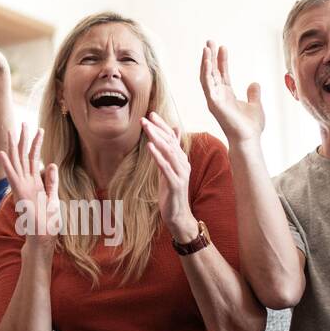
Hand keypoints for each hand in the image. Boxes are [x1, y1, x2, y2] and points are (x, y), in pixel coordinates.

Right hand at [0, 124, 59, 249]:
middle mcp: (26, 183)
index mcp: (34, 183)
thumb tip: (52, 164)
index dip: (36, 144)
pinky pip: (12, 177)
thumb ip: (52, 181)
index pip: (34, 159)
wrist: (41, 239)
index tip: (39, 129)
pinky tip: (2, 153)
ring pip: (17, 162)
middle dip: (24, 139)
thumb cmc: (47, 221)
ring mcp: (21, 187)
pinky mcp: (19, 194)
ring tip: (11, 131)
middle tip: (25, 122)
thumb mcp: (54, 197)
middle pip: (24, 156)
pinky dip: (7, 165)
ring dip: (14, 146)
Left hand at [143, 112, 197, 242]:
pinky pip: (166, 167)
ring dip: (157, 138)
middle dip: (158, 128)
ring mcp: (181, 174)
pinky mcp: (175, 184)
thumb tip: (174, 132)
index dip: (162, 126)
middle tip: (146, 117)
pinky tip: (149, 147)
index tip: (151, 114)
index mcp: (181, 160)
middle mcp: (183, 164)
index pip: (172, 138)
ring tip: (146, 127)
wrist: (178, 215)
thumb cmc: (172, 192)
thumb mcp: (169, 169)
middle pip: (170, 142)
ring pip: (169, 152)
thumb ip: (171, 151)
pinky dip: (158, 156)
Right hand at [200, 41, 263, 144]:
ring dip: (206, 61)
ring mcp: (214, 99)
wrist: (249, 139)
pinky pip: (207, 84)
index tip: (222, 46)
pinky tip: (207, 60)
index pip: (221, 73)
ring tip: (206, 47)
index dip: (221, 60)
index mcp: (226, 95)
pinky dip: (206, 71)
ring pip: (206, 76)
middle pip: (212, 72)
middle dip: (210, 57)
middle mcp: (218, 96)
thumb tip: (254, 83)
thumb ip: (253, 94)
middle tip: (209, 41)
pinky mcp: (213, 103)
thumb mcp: (255, 105)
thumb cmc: (251, 127)